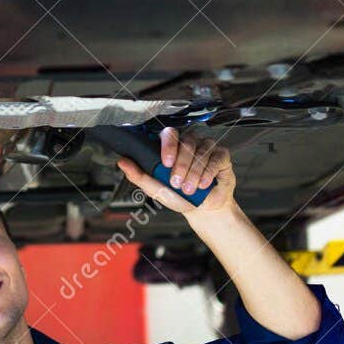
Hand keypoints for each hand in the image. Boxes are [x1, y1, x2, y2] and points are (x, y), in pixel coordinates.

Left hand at [116, 126, 235, 218]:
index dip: (168, 146)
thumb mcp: (156, 189)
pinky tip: (204, 184)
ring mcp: (207, 148)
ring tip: (191, 189)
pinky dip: (209, 171)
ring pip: (202, 150)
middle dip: (182, 165)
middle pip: (187, 142)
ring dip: (195, 172)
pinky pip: (217, 157)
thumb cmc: (179, 196)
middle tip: (178, 183)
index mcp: (173, 147)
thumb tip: (121, 161)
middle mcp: (190, 143)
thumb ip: (139, 175)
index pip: (169, 134)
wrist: (203, 209)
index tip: (166, 163)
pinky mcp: (222, 156)